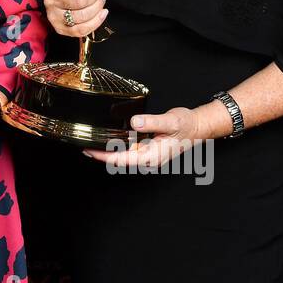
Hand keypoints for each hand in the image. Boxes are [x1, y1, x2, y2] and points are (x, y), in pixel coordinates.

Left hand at [83, 107, 210, 168]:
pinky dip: (117, 146)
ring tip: (91, 143)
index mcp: (152, 156)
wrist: (198, 127)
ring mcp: (148, 155)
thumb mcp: (171, 121)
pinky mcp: (148, 150)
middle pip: (119, 160)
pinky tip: (108, 139)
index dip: (104, 156)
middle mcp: (149, 158)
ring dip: (108, 151)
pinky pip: (129, 151)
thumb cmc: (187, 126)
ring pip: (123, 156)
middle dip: (101, 155)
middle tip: (83, 146)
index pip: (122, 159)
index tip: (89, 151)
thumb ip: (152, 122)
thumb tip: (135, 122)